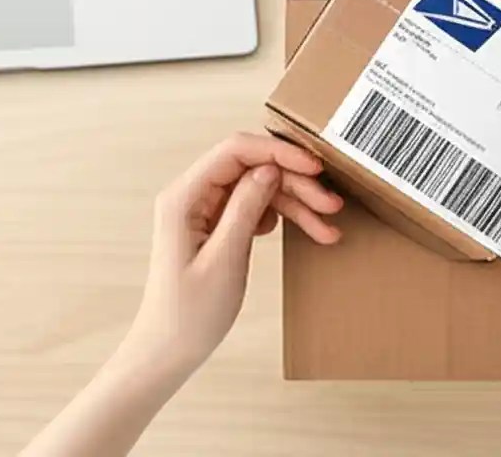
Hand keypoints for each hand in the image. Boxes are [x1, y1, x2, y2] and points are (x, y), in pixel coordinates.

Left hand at [120, 134, 343, 376]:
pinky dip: (284, 217)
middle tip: (331, 205)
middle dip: (295, 183)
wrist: (168, 350)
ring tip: (327, 228)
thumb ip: (245, 208)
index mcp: (184, 197)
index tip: (314, 168)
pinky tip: (305, 231)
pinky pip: (256, 208)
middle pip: (252, 169)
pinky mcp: (216, 226)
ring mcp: (205, 210)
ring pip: (260, 189)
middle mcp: (192, 196)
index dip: (278, 152)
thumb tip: (269, 169)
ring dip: (296, 204)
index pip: (235, 151)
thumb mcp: (224, 259)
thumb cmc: (188, 314)